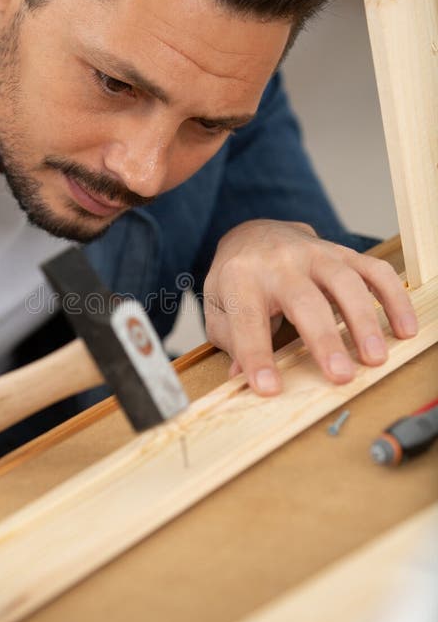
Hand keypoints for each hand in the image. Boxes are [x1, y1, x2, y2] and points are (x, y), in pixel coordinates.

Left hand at [203, 220, 417, 395]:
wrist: (254, 234)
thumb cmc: (238, 278)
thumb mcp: (217, 305)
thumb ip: (229, 339)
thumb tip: (241, 376)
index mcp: (241, 277)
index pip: (247, 321)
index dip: (257, 356)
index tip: (269, 388)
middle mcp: (279, 262)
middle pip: (304, 301)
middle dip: (323, 339)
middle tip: (340, 374)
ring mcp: (314, 253)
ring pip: (344, 282)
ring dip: (363, 321)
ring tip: (375, 357)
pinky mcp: (342, 253)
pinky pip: (374, 271)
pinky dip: (393, 298)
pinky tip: (404, 328)